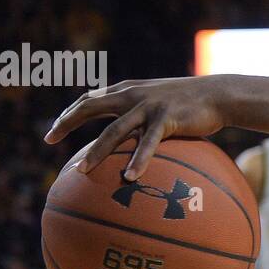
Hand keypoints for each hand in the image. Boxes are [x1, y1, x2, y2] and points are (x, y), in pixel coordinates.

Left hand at [44, 77, 231, 179]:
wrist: (219, 94)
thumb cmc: (190, 103)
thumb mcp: (159, 103)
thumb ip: (139, 115)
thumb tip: (126, 138)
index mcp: (128, 90)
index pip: (89, 99)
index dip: (69, 114)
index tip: (52, 132)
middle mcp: (132, 95)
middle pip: (90, 106)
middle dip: (67, 123)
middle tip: (49, 139)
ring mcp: (149, 106)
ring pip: (114, 129)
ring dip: (97, 151)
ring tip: (82, 171)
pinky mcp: (167, 118)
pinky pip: (148, 143)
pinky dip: (138, 160)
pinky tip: (130, 177)